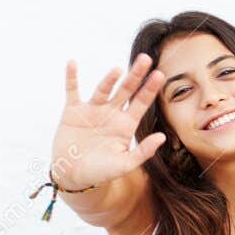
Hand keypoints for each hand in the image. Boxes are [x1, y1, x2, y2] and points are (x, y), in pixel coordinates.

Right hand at [52, 55, 166, 189]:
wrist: (74, 175)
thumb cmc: (102, 172)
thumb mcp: (125, 164)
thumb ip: (143, 151)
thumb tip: (162, 137)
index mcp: (126, 125)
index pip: (141, 103)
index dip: (150, 89)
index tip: (160, 74)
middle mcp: (112, 114)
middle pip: (126, 90)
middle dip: (136, 75)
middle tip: (146, 58)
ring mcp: (92, 110)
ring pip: (103, 89)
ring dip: (109, 79)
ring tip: (118, 69)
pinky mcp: (73, 111)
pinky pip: (72, 91)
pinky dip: (71, 78)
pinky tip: (72, 63)